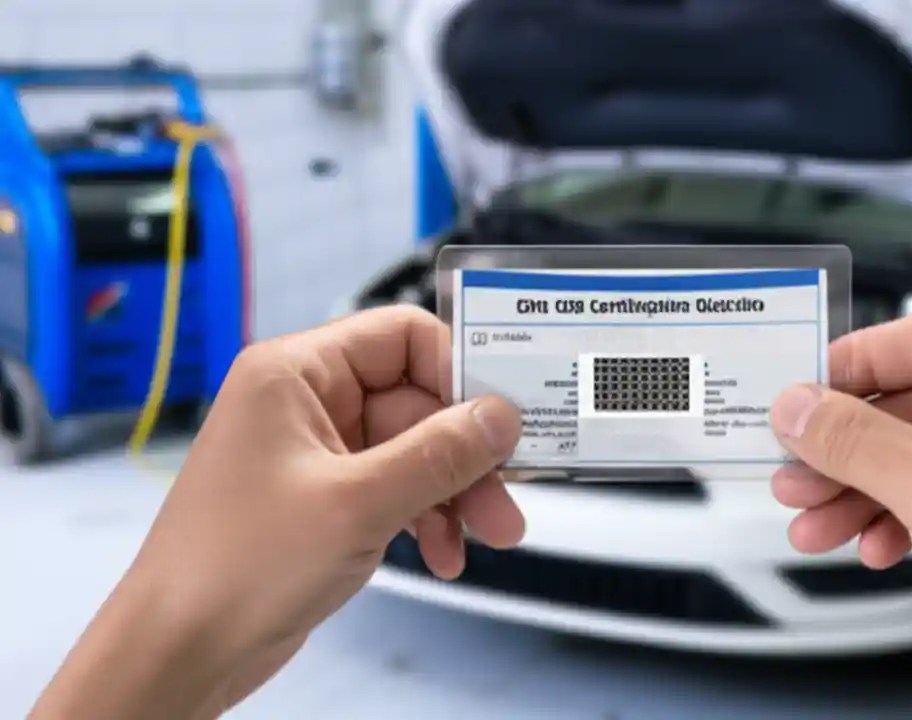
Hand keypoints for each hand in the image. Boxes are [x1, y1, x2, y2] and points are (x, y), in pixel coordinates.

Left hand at [31, 307, 523, 719]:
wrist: (180, 650)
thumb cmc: (237, 567)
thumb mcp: (357, 503)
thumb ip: (438, 454)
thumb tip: (501, 416)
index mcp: (295, 373)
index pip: (402, 337)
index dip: (458, 372)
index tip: (503, 415)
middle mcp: (305, 402)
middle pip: (417, 403)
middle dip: (466, 455)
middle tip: (507, 499)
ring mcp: (314, 452)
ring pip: (413, 451)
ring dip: (454, 493)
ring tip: (487, 537)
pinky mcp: (323, 498)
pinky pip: (394, 488)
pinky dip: (425, 517)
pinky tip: (443, 555)